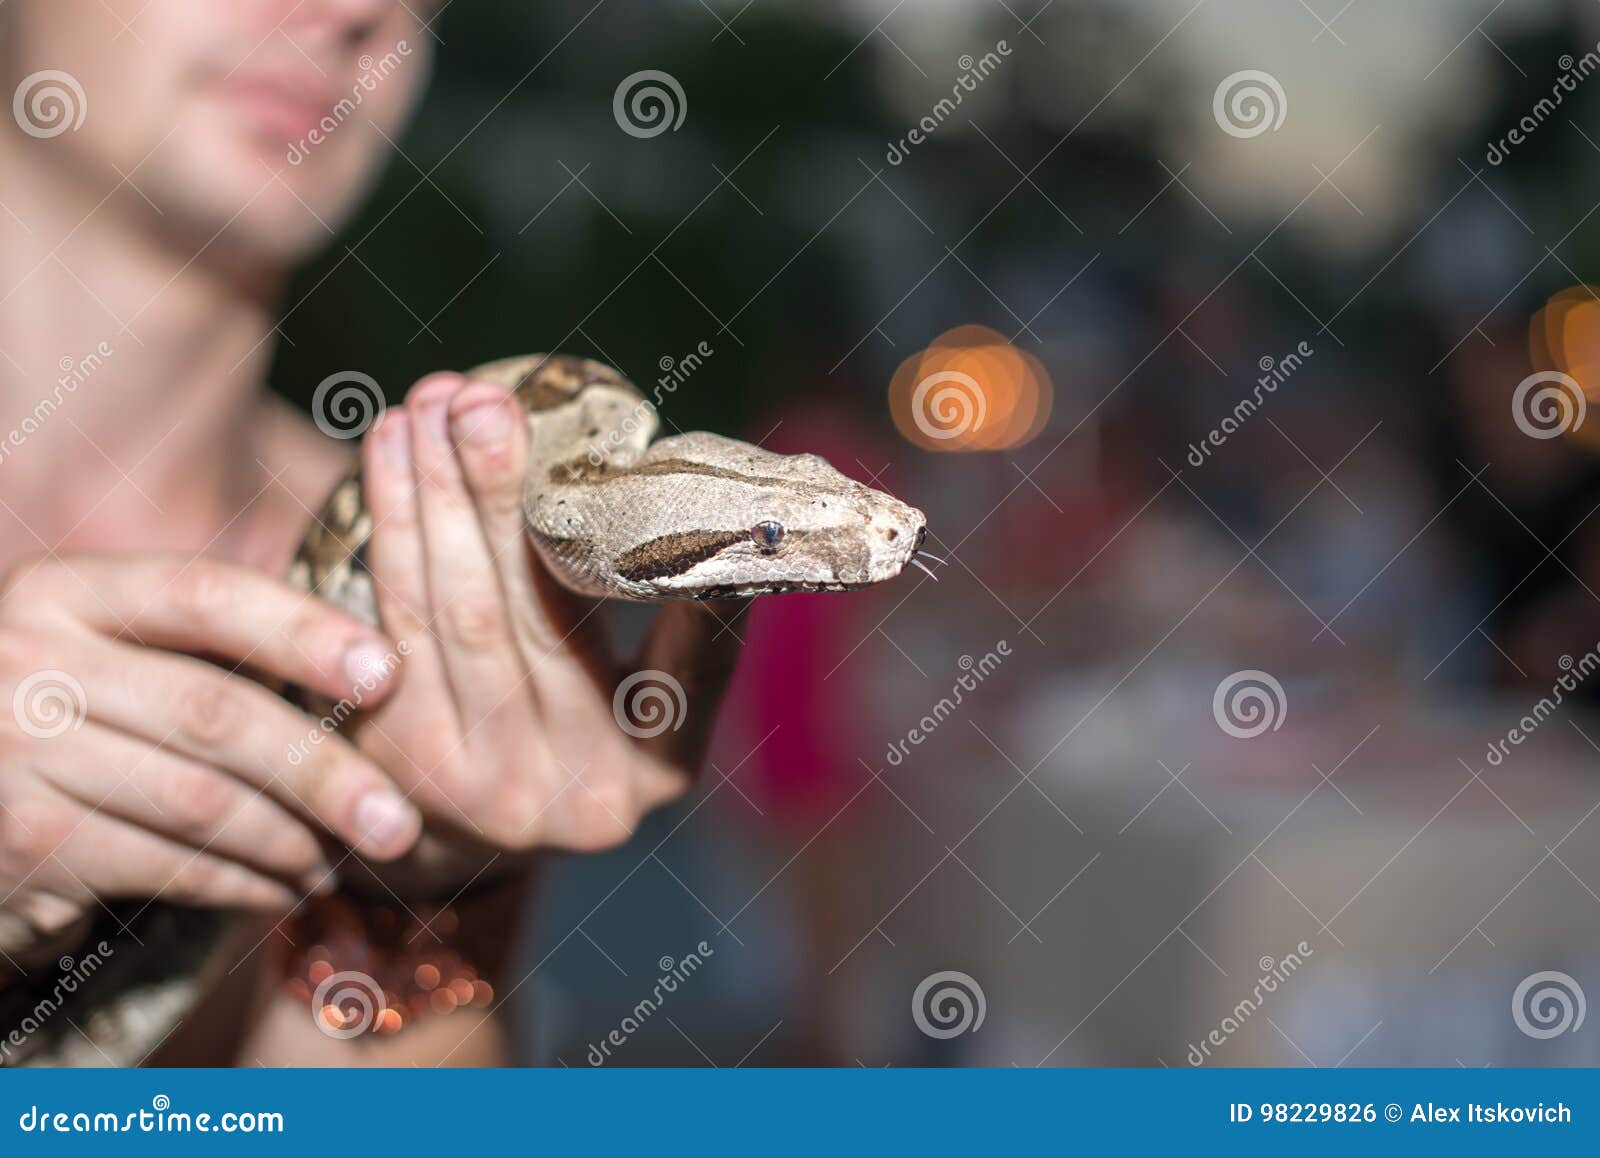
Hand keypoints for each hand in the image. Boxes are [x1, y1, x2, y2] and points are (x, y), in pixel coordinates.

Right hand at [0, 554, 422, 967]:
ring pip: (199, 801)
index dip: (304, 631)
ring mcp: (15, 754)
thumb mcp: (112, 651)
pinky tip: (283, 889)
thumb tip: (375, 668)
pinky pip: (165, 864)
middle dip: (324, 773)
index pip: (206, 594)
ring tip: (342, 859)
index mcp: (67, 591)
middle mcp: (30, 660)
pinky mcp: (23, 841)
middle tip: (398, 822)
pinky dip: (241, 883)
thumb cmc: (67, 714)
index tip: (387, 673)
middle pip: (216, 712)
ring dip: (290, 840)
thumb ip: (208, 645)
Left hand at [349, 372, 745, 863]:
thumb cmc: (570, 723)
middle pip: (538, 619)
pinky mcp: (399, 760)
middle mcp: (576, 791)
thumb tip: (724, 518)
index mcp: (656, 768)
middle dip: (504, 495)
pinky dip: (388, 529)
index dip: (699, 593)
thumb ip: (678, 633)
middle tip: (486, 403)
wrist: (461, 830)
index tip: (708, 507)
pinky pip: (392, 622)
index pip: (693, 673)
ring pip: (454, 613)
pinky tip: (387, 456)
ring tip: (430, 405)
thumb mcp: (642, 706)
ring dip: (433, 493)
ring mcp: (482, 783)